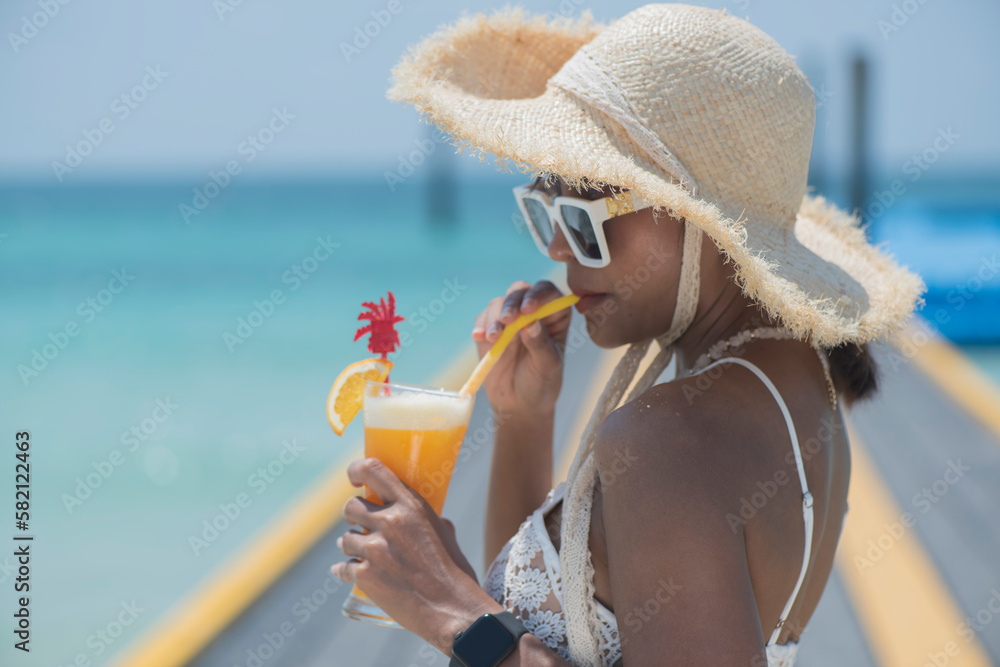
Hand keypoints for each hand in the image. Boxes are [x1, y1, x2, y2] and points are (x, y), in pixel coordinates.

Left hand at [332, 459, 501, 652]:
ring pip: (345, 539)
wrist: (452, 609)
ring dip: (350, 545)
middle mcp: (390, 522)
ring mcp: (375, 549)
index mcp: (411, 506)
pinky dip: (345, 571)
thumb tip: (436, 521)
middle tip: (361, 525)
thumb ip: (434, 522)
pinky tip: (347, 573)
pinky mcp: (365, 575)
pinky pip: (343, 567)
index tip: (354, 478)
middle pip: (350, 506)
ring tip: (361, 554)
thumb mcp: (446, 535)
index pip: (372, 469)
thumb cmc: (455, 572)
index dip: (356, 470)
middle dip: (353, 516)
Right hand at [471, 280, 570, 415]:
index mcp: (555, 315)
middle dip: (512, 303)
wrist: (519, 404)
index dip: (537, 295)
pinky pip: (482, 318)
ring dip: (494, 318)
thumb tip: (530, 323)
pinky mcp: (490, 329)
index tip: (528, 310)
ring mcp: (510, 319)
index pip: (547, 293)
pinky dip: (481, 326)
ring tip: (493, 338)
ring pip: (499, 303)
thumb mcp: (547, 366)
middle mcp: (532, 311)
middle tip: (507, 320)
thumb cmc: (541, 383)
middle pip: (520, 291)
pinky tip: (480, 337)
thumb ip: (540, 344)